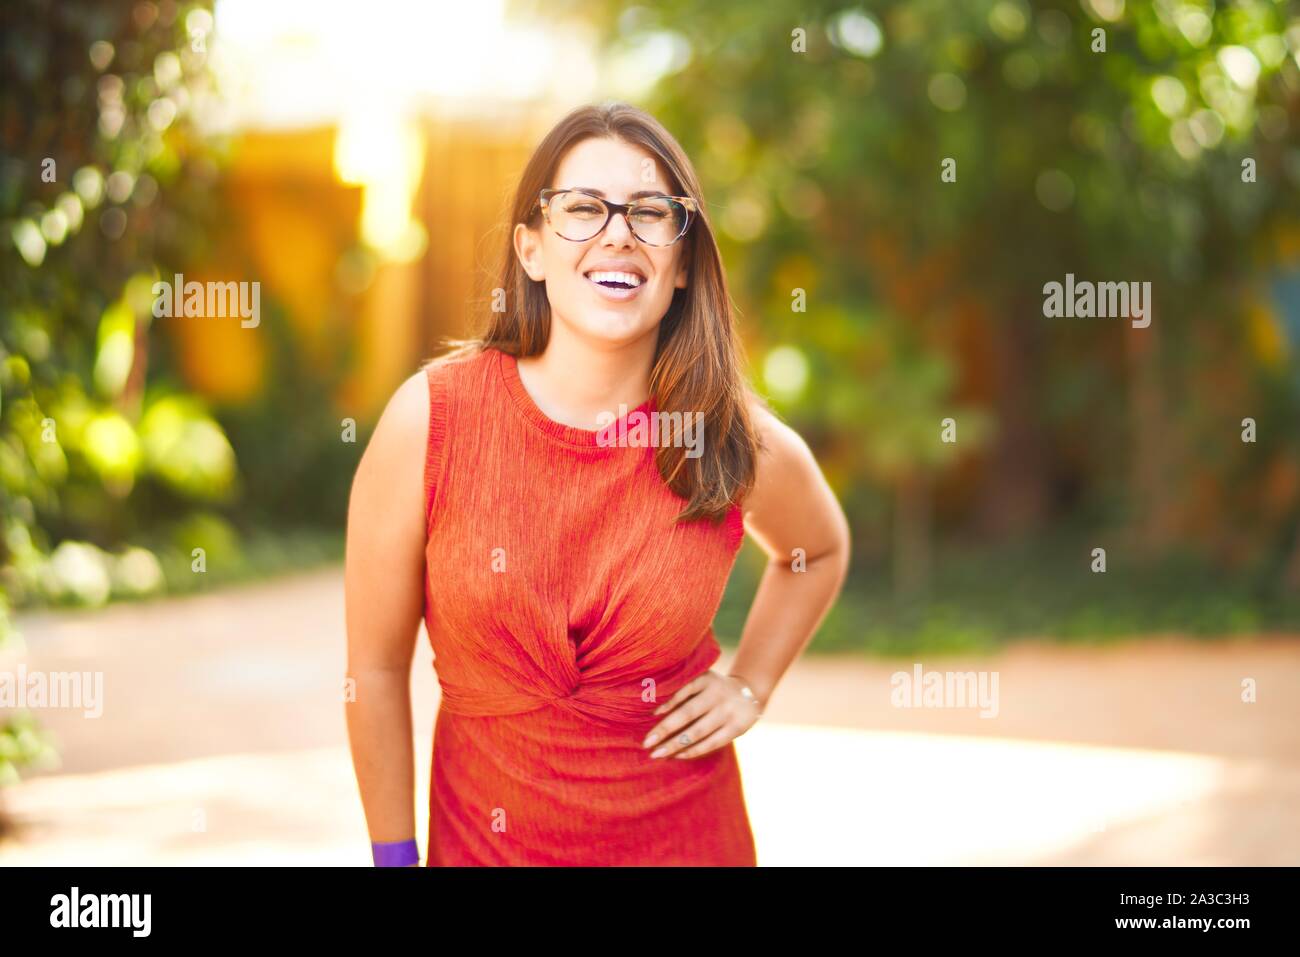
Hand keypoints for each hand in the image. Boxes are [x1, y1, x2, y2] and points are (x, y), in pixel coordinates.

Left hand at [642, 671, 763, 759]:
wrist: (749, 692)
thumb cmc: (713, 689)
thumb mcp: (702, 682)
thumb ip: (682, 691)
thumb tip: (654, 712)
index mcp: (706, 679)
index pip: (683, 692)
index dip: (667, 704)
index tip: (650, 716)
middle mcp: (717, 694)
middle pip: (687, 714)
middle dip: (665, 730)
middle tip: (646, 743)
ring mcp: (728, 711)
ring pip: (697, 732)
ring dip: (675, 745)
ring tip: (657, 753)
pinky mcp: (737, 727)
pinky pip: (712, 743)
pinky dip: (693, 750)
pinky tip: (678, 755)